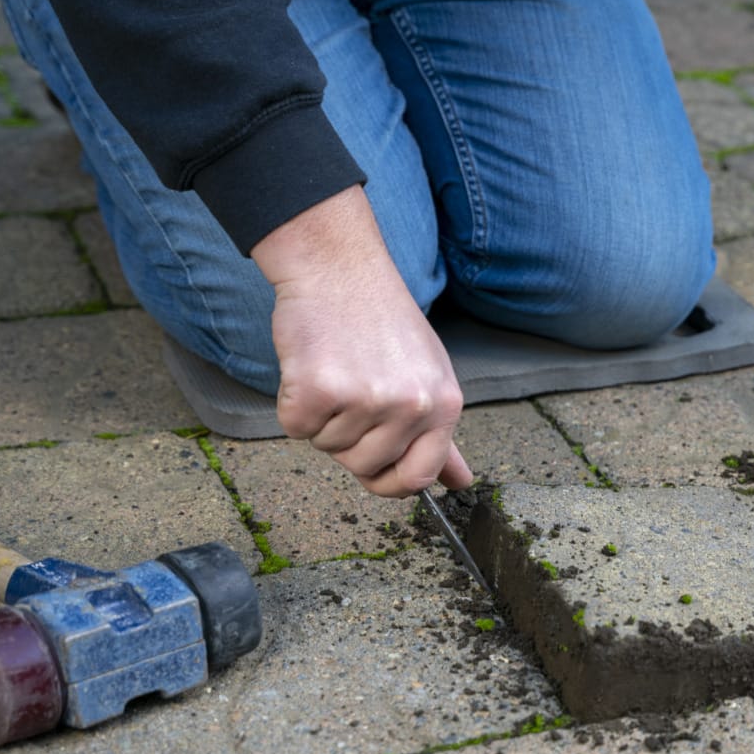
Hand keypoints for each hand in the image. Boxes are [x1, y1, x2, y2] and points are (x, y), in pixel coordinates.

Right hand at [252, 186, 471, 496]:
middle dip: (349, 440)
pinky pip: (295, 428)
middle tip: (351, 389)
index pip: (419, 478)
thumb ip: (441, 434)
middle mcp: (411, 406)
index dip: (391, 481)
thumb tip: (460, 483)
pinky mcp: (319, 390)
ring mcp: (366, 399)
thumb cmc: (382, 322)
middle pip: (365, 467)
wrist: (340, 269)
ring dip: (322, 418)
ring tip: (336, 370)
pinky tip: (310, 367)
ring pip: (327, 447)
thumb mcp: (430, 375)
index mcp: (444, 405)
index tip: (376, 467)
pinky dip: (293, 404)